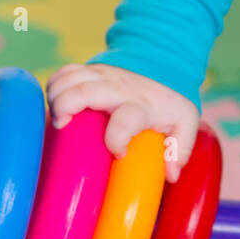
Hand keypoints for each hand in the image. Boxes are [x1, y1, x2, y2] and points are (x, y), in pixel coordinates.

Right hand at [45, 63, 200, 182]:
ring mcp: (102, 76)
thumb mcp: (185, 123)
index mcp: (141, 106)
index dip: (117, 139)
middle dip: (66, 108)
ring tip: (60, 118)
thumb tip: (171, 175)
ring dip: (57, 98)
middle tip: (63, 128)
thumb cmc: (170, 101)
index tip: (118, 153)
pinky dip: (54, 86)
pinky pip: (63, 73)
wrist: (164, 63)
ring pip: (68, 79)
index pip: (126, 119)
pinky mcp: (89, 70)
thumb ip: (180, 149)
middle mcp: (118, 88)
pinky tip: (57, 104)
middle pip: (84, 91)